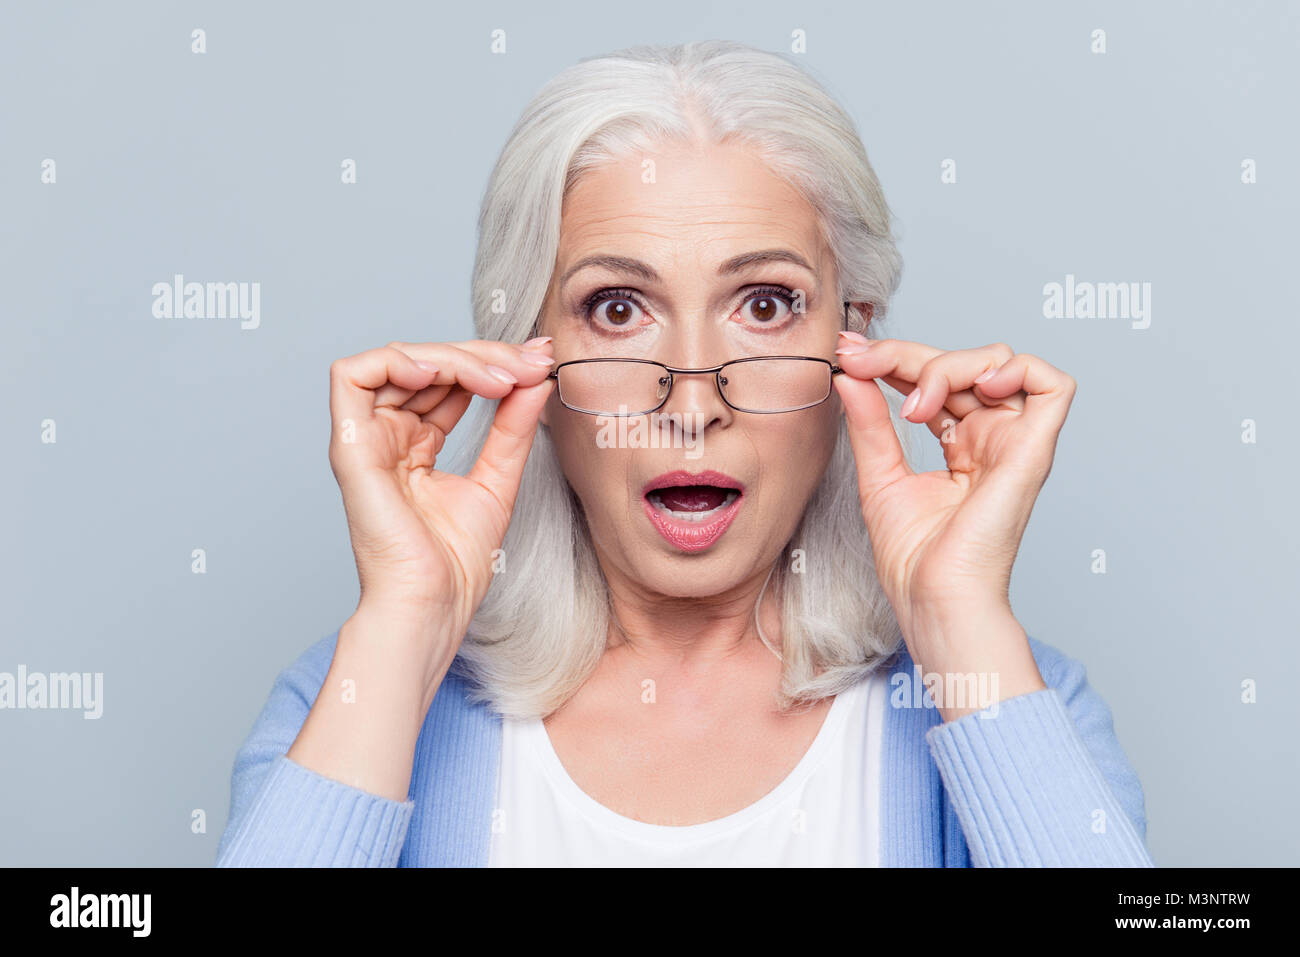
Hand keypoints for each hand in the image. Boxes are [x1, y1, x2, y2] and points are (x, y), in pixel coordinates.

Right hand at [327, 336, 554, 678]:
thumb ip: (514, 425)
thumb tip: (537, 375)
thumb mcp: (499, 477)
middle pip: (426, 364)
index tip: (541, 363)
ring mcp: (366, 440)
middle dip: (483, 356)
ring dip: (453, 357)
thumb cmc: (456, 562)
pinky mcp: (350, 447)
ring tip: (500, 378)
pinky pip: (351, 376)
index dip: (492, 363)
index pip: (448, 381)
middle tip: (530, 364)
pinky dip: (397, 361)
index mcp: (414, 444)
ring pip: (397, 360)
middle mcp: (386, 437)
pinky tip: (440, 373)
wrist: (434, 605)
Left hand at [832, 335, 1075, 641]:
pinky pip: (1052, 385)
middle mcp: (991, 438)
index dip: (893, 359)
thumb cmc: (913, 558)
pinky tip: (973, 388)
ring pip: (999, 362)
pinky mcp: (1032, 452)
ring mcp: (1013, 443)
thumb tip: (850, 374)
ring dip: (948, 365)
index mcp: (961, 444)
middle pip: (961, 363)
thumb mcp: (879, 474)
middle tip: (859, 360)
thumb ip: (869, 421)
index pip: (934, 381)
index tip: (848, 356)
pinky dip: (1015, 368)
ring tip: (913, 404)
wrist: (932, 597)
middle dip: (905, 353)